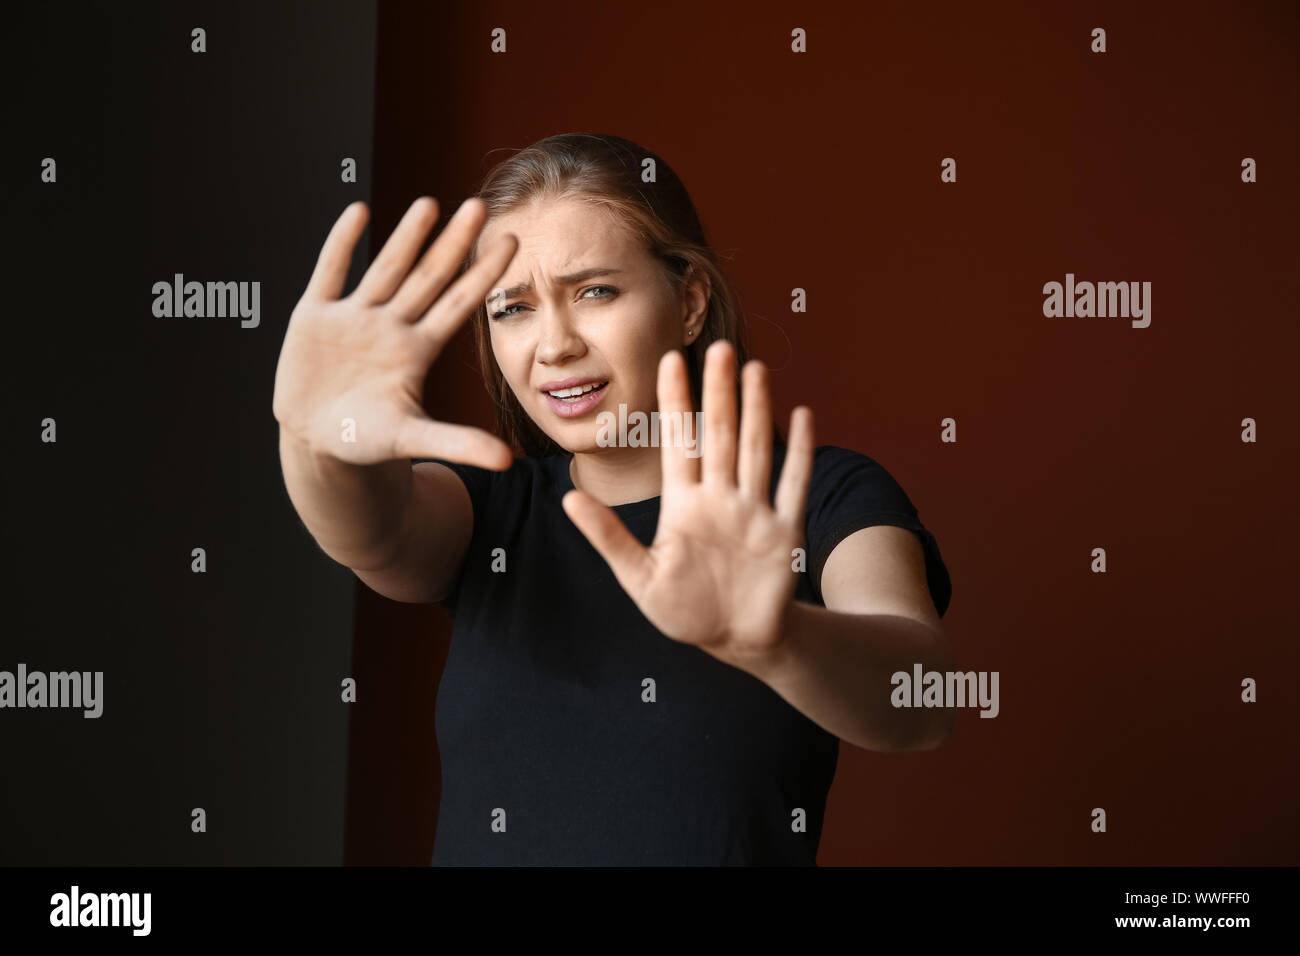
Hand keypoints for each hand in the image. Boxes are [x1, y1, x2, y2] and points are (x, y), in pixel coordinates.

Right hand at [272, 197, 517, 468]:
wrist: (316, 441)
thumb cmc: (368, 439)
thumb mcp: (413, 439)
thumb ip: (459, 443)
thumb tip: (508, 461)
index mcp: (416, 351)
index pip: (457, 305)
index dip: (483, 275)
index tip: (512, 243)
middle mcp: (390, 326)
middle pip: (428, 277)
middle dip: (452, 243)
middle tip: (480, 206)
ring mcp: (353, 318)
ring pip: (385, 269)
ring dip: (405, 237)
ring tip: (429, 203)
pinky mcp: (314, 317)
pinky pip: (329, 273)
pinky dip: (341, 244)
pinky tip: (358, 210)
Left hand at [561, 340, 813, 667]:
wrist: (735, 640)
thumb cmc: (685, 610)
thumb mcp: (638, 576)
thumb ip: (607, 537)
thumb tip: (568, 498)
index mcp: (682, 506)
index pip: (677, 442)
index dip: (674, 402)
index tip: (668, 360)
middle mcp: (720, 499)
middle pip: (720, 435)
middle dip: (718, 392)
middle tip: (719, 346)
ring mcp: (754, 512)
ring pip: (756, 450)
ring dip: (756, 410)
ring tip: (755, 369)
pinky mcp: (785, 533)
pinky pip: (793, 486)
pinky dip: (798, 453)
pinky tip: (801, 415)